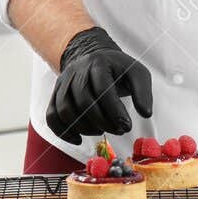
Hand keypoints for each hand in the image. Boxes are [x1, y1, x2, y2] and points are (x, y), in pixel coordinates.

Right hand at [45, 27, 153, 142]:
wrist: (94, 58)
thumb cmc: (118, 70)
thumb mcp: (137, 73)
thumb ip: (143, 91)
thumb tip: (145, 113)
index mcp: (98, 63)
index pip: (102, 88)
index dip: (114, 110)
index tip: (127, 126)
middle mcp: (77, 71)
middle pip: (83, 100)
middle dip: (102, 121)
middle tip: (118, 130)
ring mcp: (63, 82)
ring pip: (65, 109)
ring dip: (84, 127)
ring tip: (101, 131)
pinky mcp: (56, 95)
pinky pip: (52, 115)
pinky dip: (63, 131)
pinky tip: (79, 139)